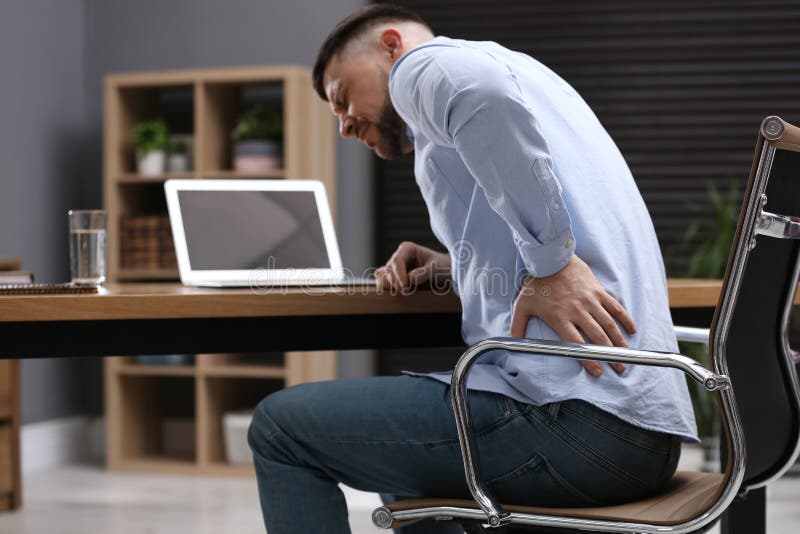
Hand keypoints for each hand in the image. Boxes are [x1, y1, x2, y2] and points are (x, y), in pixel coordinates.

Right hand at [375, 241, 450, 291]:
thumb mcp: (436, 269)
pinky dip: (387, 289)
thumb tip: (410, 279)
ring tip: (405, 292)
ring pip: (382, 277)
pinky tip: (397, 293)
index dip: (399, 275)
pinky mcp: (394, 278)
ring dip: (391, 287)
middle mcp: (399, 257)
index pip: (396, 261)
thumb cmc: (443, 267)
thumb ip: (424, 273)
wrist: (447, 273)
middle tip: (408, 292)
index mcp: (407, 249)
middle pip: (388, 270)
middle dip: (396, 283)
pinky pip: (383, 283)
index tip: (406, 288)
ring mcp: (395, 268)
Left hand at [510, 255, 636, 376]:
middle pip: (597, 338)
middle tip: (619, 368)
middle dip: (610, 356)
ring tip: (627, 355)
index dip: (588, 360)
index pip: (577, 344)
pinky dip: (625, 319)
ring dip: (620, 341)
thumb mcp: (521, 306)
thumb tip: (511, 343)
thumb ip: (517, 326)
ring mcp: (590, 301)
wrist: (551, 259)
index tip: (598, 372)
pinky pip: (615, 307)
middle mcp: (577, 311)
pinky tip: (632, 330)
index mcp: (560, 318)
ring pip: (609, 325)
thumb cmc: (536, 284)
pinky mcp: (598, 291)